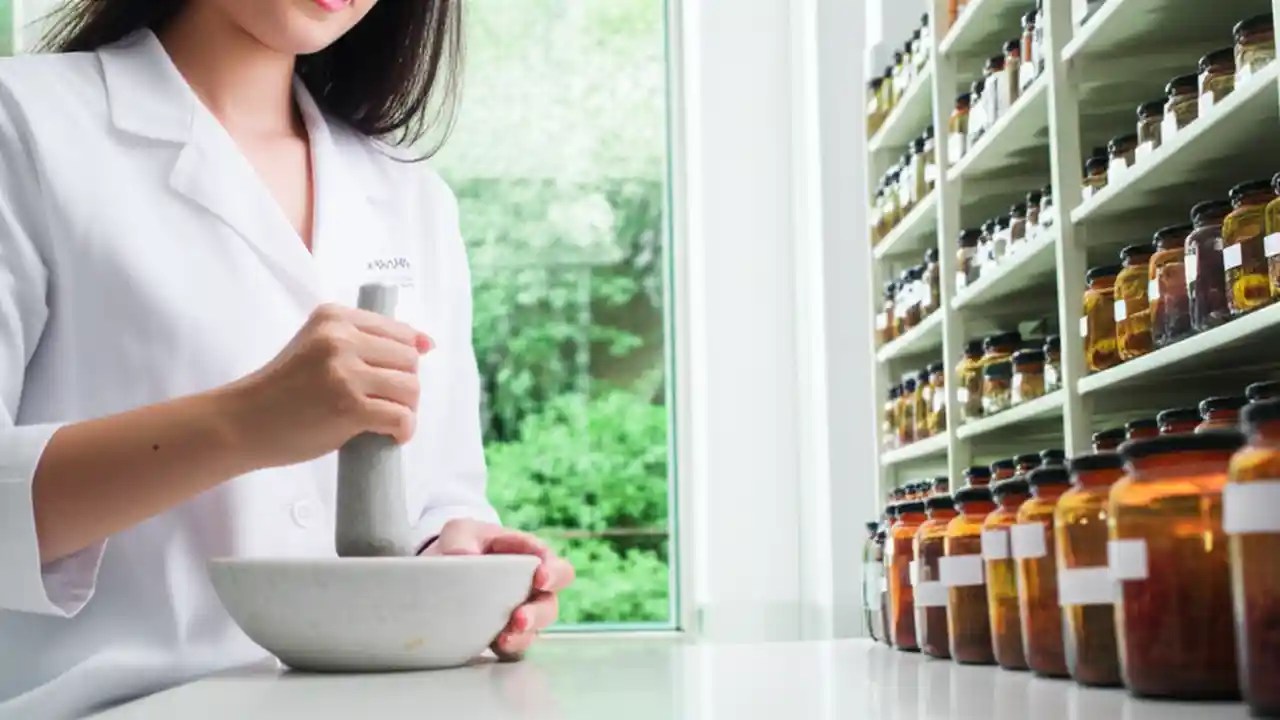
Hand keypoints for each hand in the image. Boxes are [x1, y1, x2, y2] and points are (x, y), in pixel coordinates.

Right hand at [226, 303, 431, 468]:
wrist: (242, 422)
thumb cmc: (279, 390)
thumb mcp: (316, 348)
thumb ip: (361, 342)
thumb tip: (426, 344)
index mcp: (334, 318)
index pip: (399, 331)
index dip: (408, 358)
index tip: (398, 377)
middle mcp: (341, 338)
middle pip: (409, 360)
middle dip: (406, 386)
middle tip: (386, 405)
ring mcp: (345, 371)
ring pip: (410, 388)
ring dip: (406, 409)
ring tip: (386, 421)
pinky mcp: (349, 405)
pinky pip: (401, 417)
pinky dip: (403, 430)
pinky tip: (390, 436)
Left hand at [421, 518, 574, 659]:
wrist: (445, 573)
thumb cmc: (464, 545)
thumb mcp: (459, 532)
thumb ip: (460, 537)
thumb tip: (462, 555)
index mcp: (530, 558)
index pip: (553, 565)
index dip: (553, 572)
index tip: (540, 576)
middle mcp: (533, 589)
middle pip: (550, 603)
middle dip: (538, 613)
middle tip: (520, 617)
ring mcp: (522, 614)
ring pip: (535, 630)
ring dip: (523, 635)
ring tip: (504, 638)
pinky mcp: (507, 636)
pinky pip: (516, 648)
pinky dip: (508, 648)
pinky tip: (495, 646)